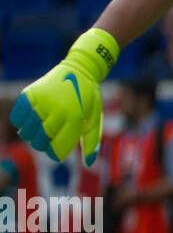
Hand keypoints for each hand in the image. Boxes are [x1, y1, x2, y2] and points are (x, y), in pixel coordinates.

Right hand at [9, 29, 118, 165]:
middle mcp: (57, 110)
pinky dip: (21, 123)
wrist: (80, 69)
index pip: (58, 148)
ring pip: (28, 132)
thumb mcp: (94, 118)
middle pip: (41, 141)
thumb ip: (91, 142)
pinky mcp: (30, 94)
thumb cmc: (88, 97)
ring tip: (40, 130)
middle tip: (47, 141)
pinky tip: (30, 121)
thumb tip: (89, 164)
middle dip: (43, 146)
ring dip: (31, 135)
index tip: (56, 152)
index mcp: (75, 118)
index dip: (56, 154)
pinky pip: (17, 118)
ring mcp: (42, 101)